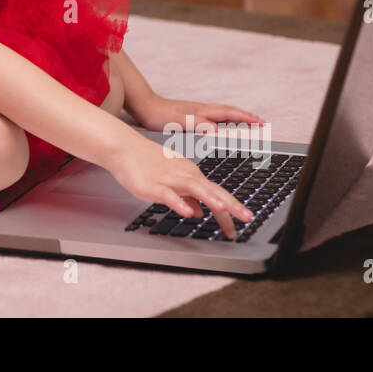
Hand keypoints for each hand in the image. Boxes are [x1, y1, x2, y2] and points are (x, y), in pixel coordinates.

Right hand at [105, 134, 253, 239]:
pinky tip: (187, 213)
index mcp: (191, 174)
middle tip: (247, 217)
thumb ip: (187, 196)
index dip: (231, 209)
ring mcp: (169, 178)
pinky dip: (178, 203)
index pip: (216, 193)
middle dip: (231, 205)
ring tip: (224, 210)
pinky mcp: (154, 184)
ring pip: (194, 188)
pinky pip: (168, 194)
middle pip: (212, 190)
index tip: (241, 224)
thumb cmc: (147, 163)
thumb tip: (199, 212)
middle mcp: (185, 175)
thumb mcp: (172, 180)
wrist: (125, 148)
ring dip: (210, 199)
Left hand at [133, 95, 263, 134]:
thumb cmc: (159, 115)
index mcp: (202, 112)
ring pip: (222, 112)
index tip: (262, 123)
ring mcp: (196, 110)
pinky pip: (213, 116)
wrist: (144, 105)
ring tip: (248, 121)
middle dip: (246, 117)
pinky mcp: (190, 114)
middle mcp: (202, 109)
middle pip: (229, 111)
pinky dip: (223, 119)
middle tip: (262, 122)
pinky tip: (221, 123)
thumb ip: (198, 125)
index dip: (246, 119)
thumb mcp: (179, 122)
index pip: (229, 114)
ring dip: (236, 116)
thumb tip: (217, 130)